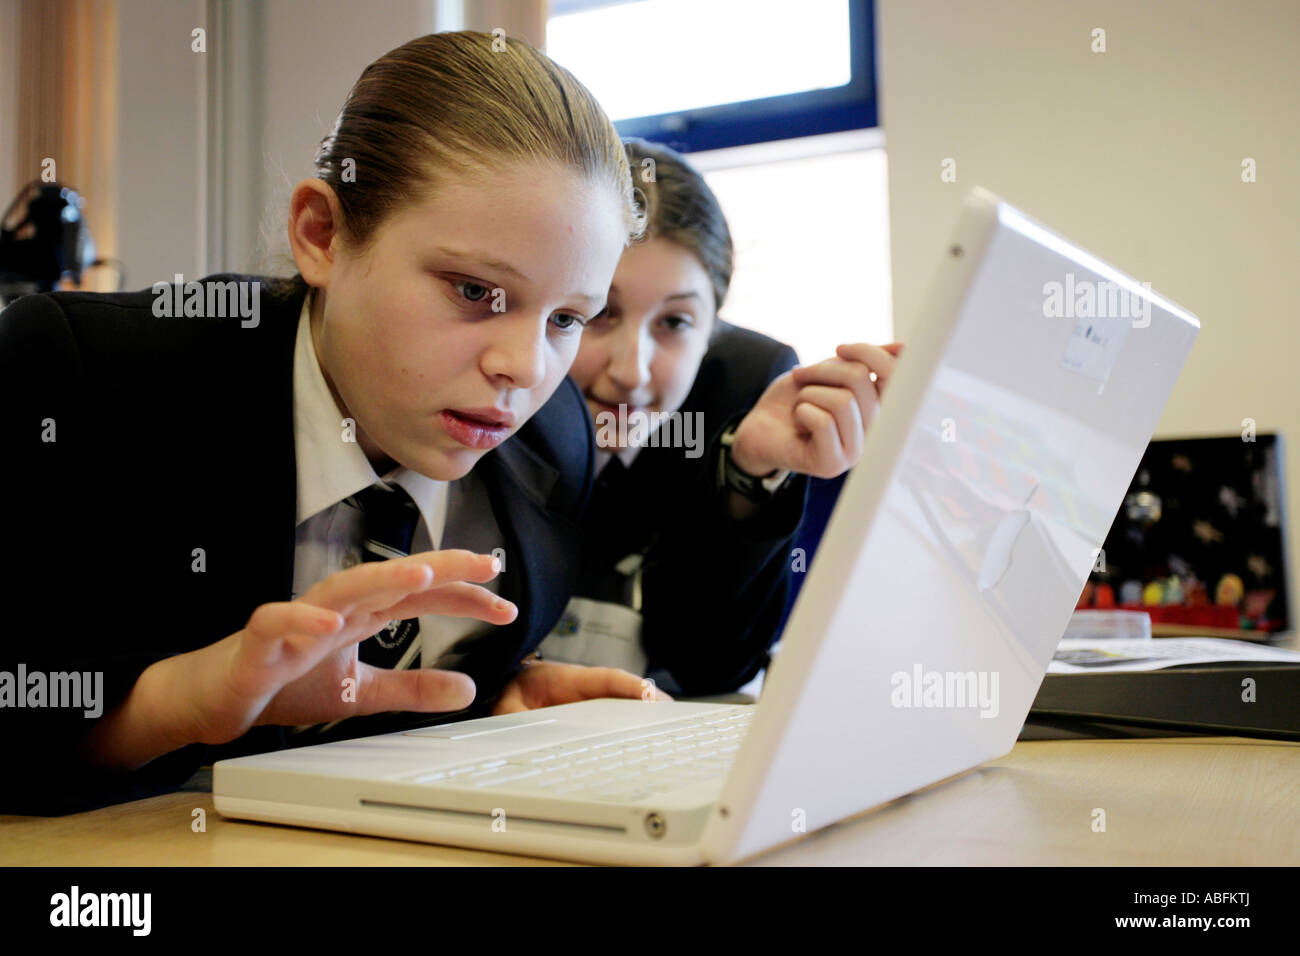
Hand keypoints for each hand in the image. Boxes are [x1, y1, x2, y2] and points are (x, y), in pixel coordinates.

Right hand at [166, 550, 515, 744]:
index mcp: (361, 615)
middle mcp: (335, 608)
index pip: (421, 596)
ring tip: (422, 574)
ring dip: (381, 578)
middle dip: (441, 567)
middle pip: (392, 578)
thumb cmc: (284, 682)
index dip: (464, 597)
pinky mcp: (259, 642)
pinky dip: (302, 618)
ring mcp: (297, 620)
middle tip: (487, 564)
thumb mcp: (362, 692)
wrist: (216, 697)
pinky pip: (278, 621)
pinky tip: (331, 622)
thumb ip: (413, 689)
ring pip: (343, 589)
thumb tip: (469, 689)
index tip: (507, 606)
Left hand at [492, 660, 673, 714]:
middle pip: (622, 690)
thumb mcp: (505, 704)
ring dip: (645, 710)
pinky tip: (648, 733)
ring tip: (668, 725)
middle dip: (648, 699)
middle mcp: (585, 687)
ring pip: (623, 701)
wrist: (506, 684)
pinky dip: (634, 720)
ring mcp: (591, 698)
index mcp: (566, 679)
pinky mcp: (592, 711)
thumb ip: (512, 716)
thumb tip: (520, 730)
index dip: (629, 685)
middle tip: (670, 714)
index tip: (648, 695)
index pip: (605, 678)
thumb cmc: (510, 691)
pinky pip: (617, 712)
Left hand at [729, 342, 902, 479]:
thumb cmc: (793, 400)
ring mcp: (855, 452)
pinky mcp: (832, 465)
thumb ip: (861, 363)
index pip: (895, 375)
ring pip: (842, 401)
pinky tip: (798, 423)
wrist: (757, 428)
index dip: (869, 353)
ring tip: (801, 406)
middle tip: (800, 376)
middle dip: (822, 370)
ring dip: (809, 394)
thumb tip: (902, 348)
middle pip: (860, 380)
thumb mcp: (827, 372)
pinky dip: (802, 411)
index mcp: (878, 408)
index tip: (840, 348)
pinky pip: (823, 422)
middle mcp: (873, 432)